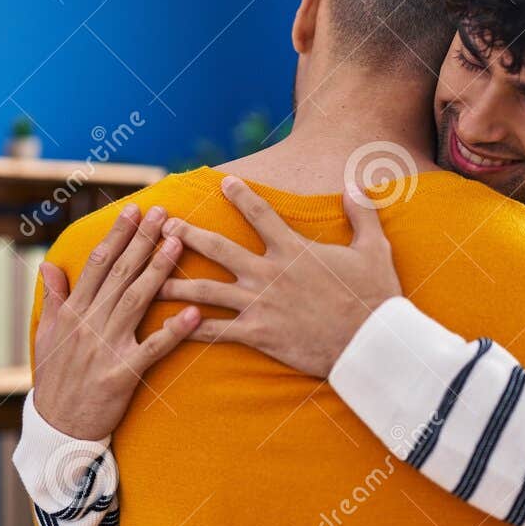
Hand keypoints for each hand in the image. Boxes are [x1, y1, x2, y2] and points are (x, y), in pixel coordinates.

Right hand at [32, 204, 200, 439]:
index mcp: (72, 312)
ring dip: (158, 270)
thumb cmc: (56, 380)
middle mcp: (88, 323)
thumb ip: (53, 299)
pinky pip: (152, 349)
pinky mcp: (122, 374)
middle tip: (164, 213)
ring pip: (135, 301)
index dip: (117, 234)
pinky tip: (195, 314)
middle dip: (142, 240)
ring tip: (177, 243)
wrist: (58, 428)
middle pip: (119, 273)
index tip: (134, 210)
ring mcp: (105, 348)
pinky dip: (174, 332)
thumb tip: (48, 264)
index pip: (97, 263)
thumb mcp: (46, 336)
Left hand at [157, 176, 401, 376]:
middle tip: (163, 226)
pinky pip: (216, 332)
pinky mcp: (258, 334)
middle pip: (218, 249)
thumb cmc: (375, 296)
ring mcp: (260, 304)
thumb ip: (362, 214)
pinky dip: (189, 330)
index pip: (260, 214)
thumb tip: (355, 184)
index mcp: (293, 249)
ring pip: (206, 291)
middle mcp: (269, 273)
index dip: (240, 195)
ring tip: (149, 279)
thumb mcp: (374, 248)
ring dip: (175, 284)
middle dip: (187, 236)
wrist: (372, 343)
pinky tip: (166, 329)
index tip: (223, 182)